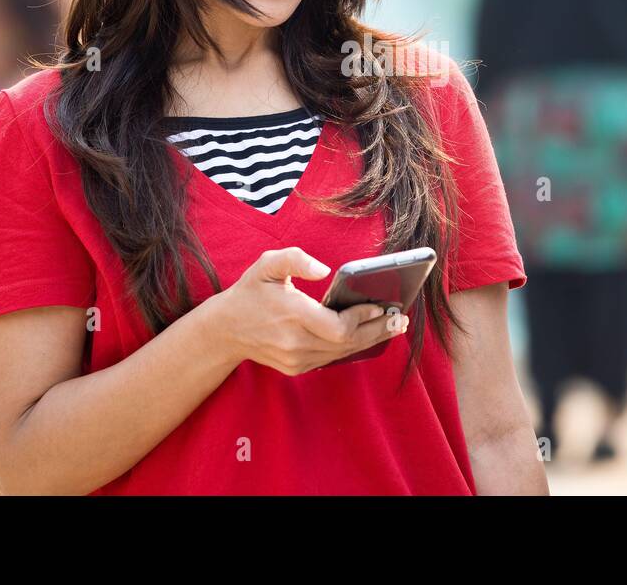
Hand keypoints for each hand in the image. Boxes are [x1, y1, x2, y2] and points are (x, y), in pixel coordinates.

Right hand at [212, 247, 408, 375]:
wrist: (225, 330)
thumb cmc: (251, 291)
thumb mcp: (266, 264)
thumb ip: (295, 259)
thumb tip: (325, 270)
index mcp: (291, 315)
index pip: (338, 327)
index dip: (363, 318)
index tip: (382, 305)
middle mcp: (295, 343)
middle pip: (348, 343)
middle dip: (378, 330)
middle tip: (401, 319)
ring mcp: (296, 360)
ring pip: (343, 353)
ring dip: (370, 339)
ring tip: (392, 326)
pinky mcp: (297, 368)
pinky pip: (333, 358)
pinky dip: (352, 346)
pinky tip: (368, 334)